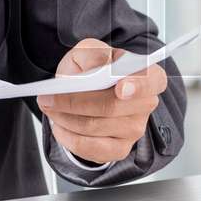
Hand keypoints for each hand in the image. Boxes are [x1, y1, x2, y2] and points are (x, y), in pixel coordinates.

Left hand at [37, 39, 166, 164]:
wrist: (89, 90)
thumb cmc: (93, 69)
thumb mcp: (89, 51)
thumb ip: (92, 54)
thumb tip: (94, 66)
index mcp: (148, 75)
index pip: (152, 81)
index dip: (138, 86)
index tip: (120, 88)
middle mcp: (146, 104)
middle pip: (111, 106)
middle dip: (74, 102)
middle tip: (48, 97)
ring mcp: (135, 130)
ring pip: (94, 127)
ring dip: (64, 118)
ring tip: (49, 107)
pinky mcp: (119, 149)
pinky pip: (89, 147)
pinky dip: (67, 136)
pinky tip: (59, 124)